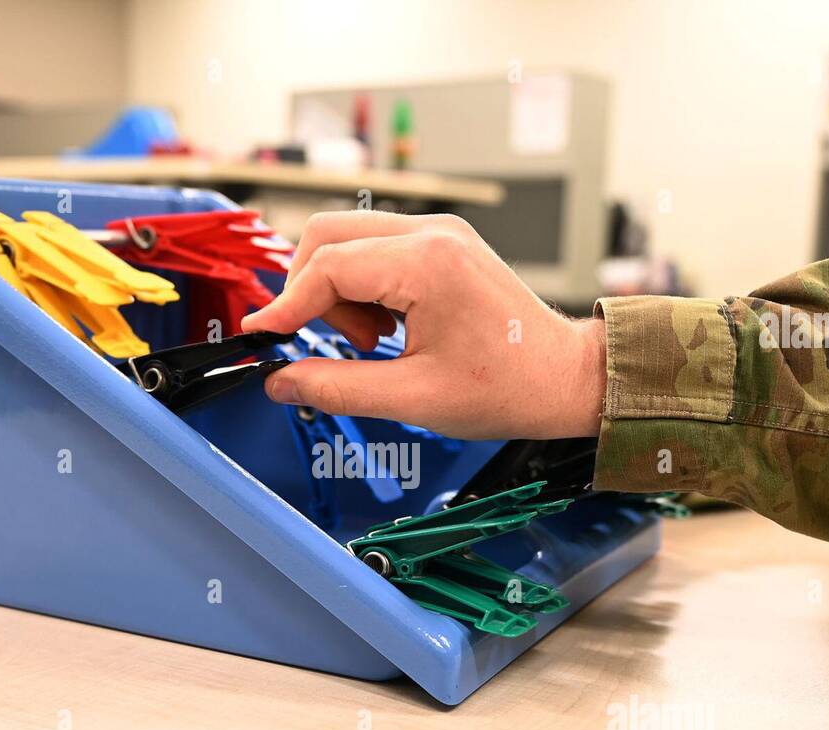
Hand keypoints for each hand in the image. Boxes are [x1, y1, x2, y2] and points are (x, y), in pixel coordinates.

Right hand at [240, 211, 605, 439]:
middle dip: (310, 291)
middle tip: (330, 342)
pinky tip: (389, 328)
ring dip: (339, 291)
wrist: (564, 377)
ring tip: (373, 342)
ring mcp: (439, 233)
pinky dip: (364, 287)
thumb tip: (281, 382)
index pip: (328, 267)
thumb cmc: (508, 387)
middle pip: (328, 235)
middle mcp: (431, 233)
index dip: (287, 305)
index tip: (264, 337)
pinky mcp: (442, 244)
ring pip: (349, 240)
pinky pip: (377, 250)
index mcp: (427, 263)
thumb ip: (337, 387)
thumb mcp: (413, 398)